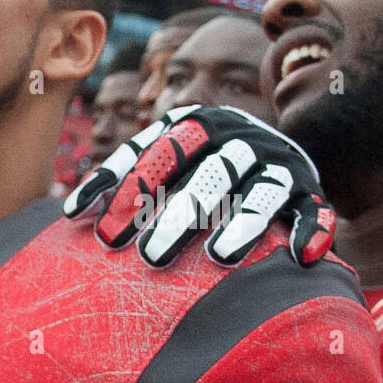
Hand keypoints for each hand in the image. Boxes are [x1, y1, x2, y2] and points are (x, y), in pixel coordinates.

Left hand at [65, 105, 334, 267]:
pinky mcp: (309, 189)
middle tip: (149, 257)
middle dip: (179, 213)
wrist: (277, 154)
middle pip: (207, 172)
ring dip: (241, 222)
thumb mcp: (166, 163)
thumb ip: (125, 177)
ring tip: (219, 257)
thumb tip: (69, 211)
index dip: (122, 182)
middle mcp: (239, 137)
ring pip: (259, 190)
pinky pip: (313, 209)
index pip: (156, 150)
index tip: (84, 221)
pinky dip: (310, 230)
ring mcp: (277, 161)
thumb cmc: (202, 169)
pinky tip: (296, 256)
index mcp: (196, 125)